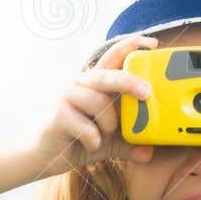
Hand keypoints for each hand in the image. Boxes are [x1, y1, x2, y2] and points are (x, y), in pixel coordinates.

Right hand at [32, 35, 157, 175]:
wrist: (46, 156)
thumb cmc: (79, 141)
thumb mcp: (109, 142)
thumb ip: (128, 143)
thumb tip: (150, 153)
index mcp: (95, 83)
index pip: (113, 56)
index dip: (132, 46)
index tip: (154, 44)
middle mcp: (80, 84)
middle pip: (108, 75)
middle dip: (129, 82)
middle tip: (147, 93)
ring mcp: (67, 97)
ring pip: (99, 103)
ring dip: (108, 124)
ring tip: (104, 135)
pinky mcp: (58, 115)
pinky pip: (87, 127)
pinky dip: (94, 140)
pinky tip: (90, 145)